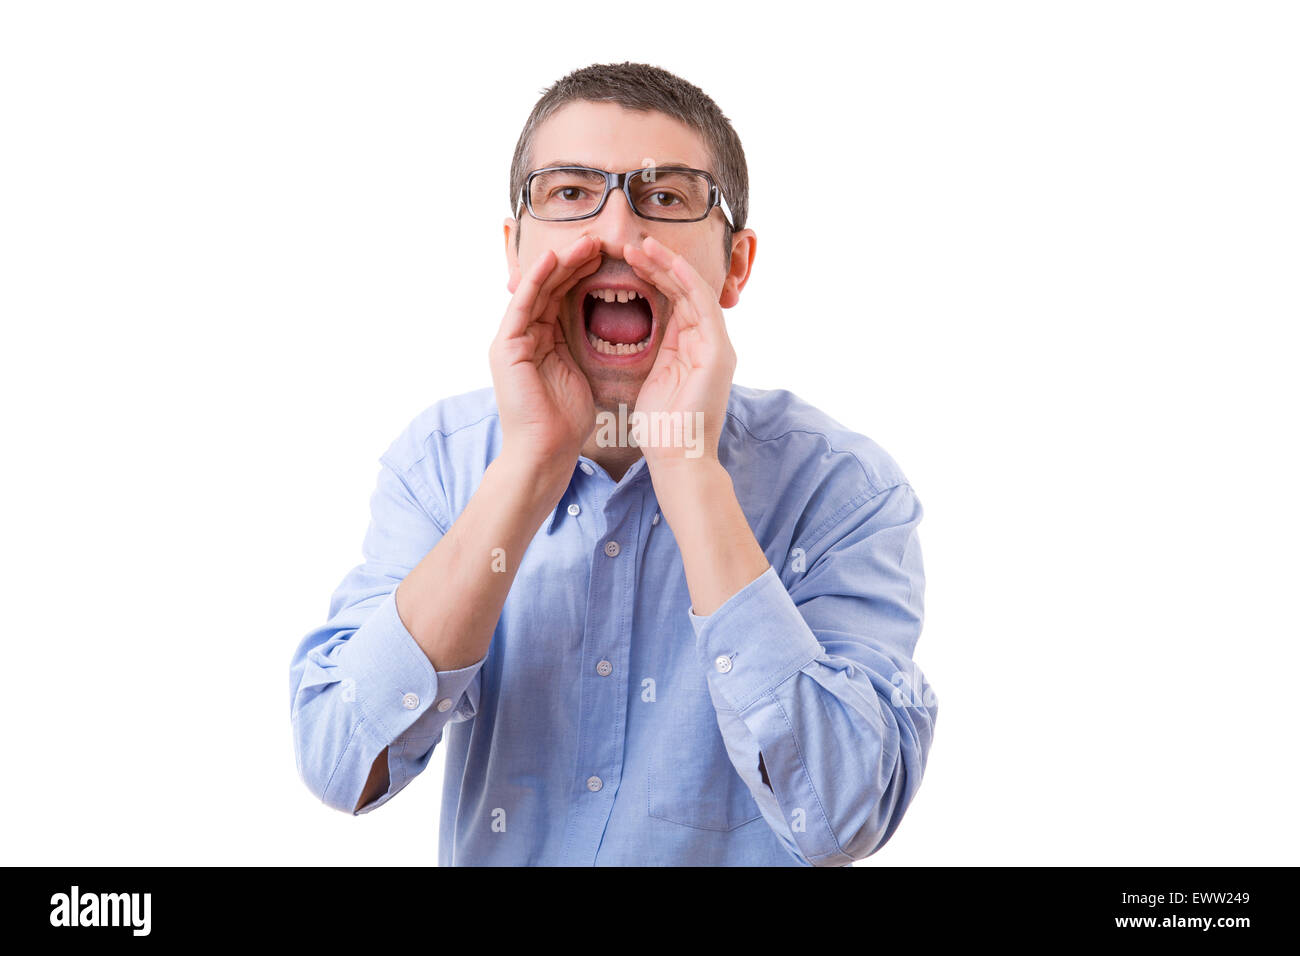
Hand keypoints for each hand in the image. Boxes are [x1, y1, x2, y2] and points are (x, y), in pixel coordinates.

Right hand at [490, 234, 601, 477]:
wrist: (546, 451)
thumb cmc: (566, 421)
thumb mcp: (581, 372)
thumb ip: (582, 346)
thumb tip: (608, 328)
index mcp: (541, 340)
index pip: (562, 296)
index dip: (583, 273)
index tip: (610, 256)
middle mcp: (522, 334)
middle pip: (549, 286)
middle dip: (574, 261)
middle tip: (600, 240)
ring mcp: (511, 339)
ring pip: (537, 288)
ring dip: (560, 263)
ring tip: (586, 243)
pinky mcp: (505, 346)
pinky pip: (523, 304)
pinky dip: (537, 279)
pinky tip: (554, 259)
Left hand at [624, 235, 735, 468]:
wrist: (678, 457)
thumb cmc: (662, 427)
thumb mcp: (654, 380)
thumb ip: (655, 354)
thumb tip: (637, 336)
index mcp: (695, 348)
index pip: (677, 300)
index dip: (654, 276)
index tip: (627, 261)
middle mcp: (710, 342)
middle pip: (686, 289)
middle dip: (659, 264)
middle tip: (630, 244)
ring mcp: (718, 345)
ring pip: (694, 289)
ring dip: (666, 264)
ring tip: (639, 245)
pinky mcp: (718, 351)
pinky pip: (700, 303)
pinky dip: (681, 279)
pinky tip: (660, 262)